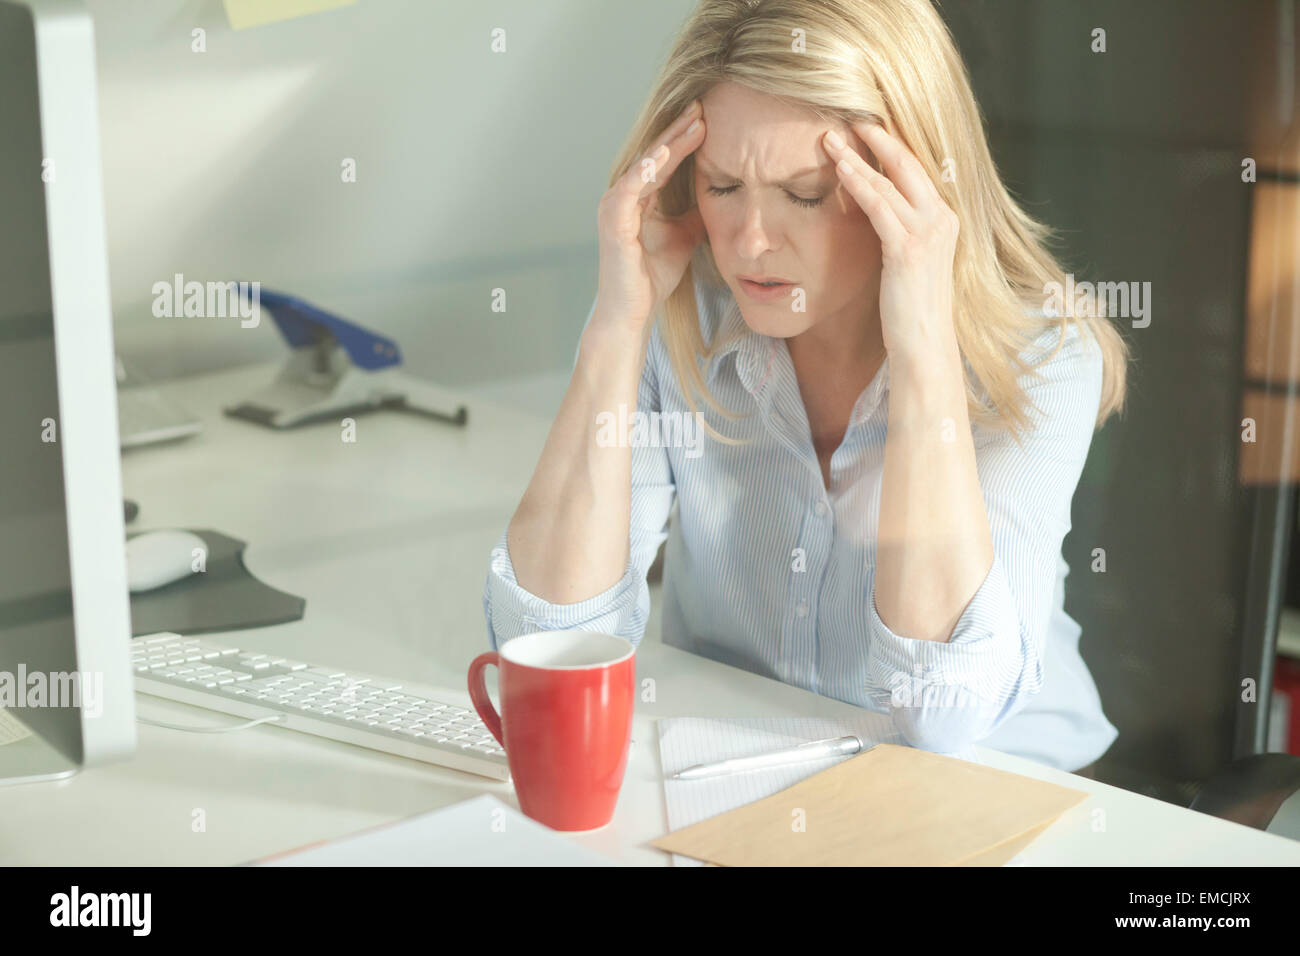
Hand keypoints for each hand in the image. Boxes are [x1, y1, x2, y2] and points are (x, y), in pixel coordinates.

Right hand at [594, 101, 707, 332]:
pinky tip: (662, 155)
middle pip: (654, 154)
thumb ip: (696, 213)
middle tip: (702, 106)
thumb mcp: (685, 235)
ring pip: (643, 165)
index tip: (709, 117)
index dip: (685, 138)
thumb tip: (723, 195)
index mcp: (640, 196)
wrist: (634, 310)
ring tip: (691, 123)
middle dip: (678, 130)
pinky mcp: (613, 221)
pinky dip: (644, 171)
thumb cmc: (653, 275)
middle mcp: (624, 195)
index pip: (664, 159)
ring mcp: (615, 206)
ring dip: (666, 143)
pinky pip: (629, 189)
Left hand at [821, 122, 959, 366]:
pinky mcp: (908, 249)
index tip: (865, 129)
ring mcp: (928, 232)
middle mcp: (941, 219)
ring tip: (831, 138)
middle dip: (877, 137)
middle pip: (907, 164)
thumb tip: (874, 214)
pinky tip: (841, 169)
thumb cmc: (911, 309)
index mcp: (944, 219)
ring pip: (889, 181)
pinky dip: (859, 184)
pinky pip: (879, 206)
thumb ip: (898, 234)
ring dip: (857, 157)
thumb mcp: (908, 262)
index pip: (915, 172)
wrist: (924, 345)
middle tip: (848, 117)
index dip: (890, 148)